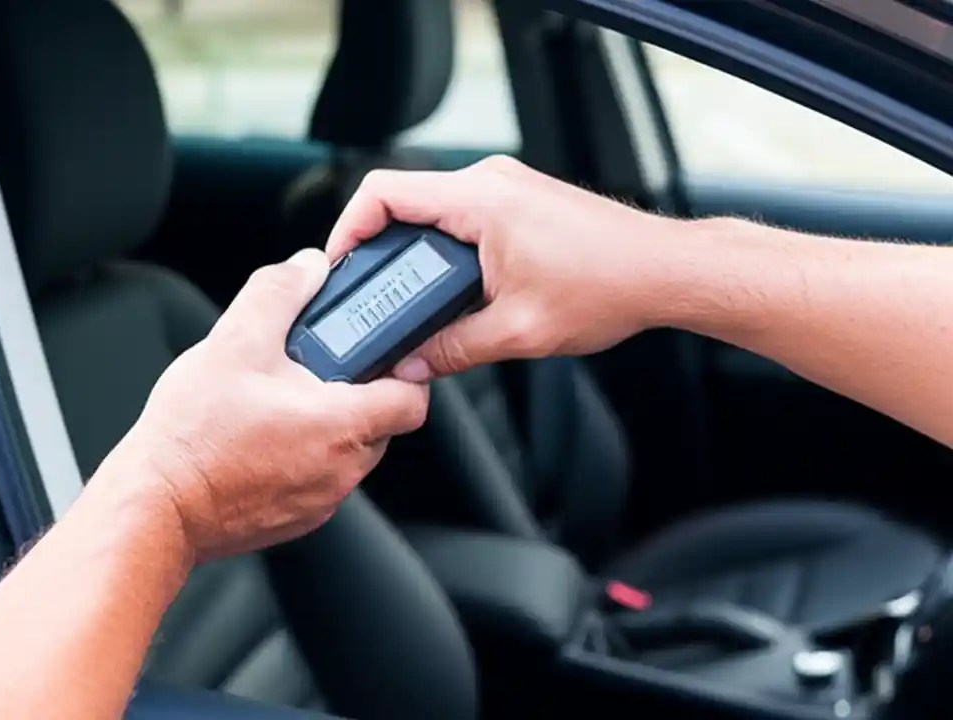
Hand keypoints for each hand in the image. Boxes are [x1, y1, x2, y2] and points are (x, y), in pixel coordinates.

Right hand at [92, 248, 429, 563]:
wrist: (155, 506)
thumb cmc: (192, 435)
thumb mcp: (233, 342)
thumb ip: (278, 293)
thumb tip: (308, 267)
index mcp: (341, 426)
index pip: (413, 398)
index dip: (400, 368)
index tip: (372, 352)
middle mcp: (343, 471)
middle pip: (381, 423)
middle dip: (355, 392)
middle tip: (308, 370)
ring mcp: (322, 501)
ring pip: (348, 452)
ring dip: (326, 425)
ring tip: (276, 403)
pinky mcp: (298, 520)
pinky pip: (319, 479)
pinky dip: (302, 457)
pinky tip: (259, 439)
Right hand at [326, 155, 681, 379]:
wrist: (665, 271)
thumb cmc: (608, 286)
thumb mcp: (517, 333)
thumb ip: (451, 350)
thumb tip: (410, 366)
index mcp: (479, 201)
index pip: (383, 193)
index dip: (347, 228)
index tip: (337, 267)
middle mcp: (490, 182)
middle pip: (402, 202)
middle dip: (377, 249)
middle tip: (367, 295)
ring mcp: (506, 186)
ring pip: (432, 211)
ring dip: (413, 251)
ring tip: (408, 299)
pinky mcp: (520, 200)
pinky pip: (461, 215)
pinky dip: (443, 248)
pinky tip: (450, 289)